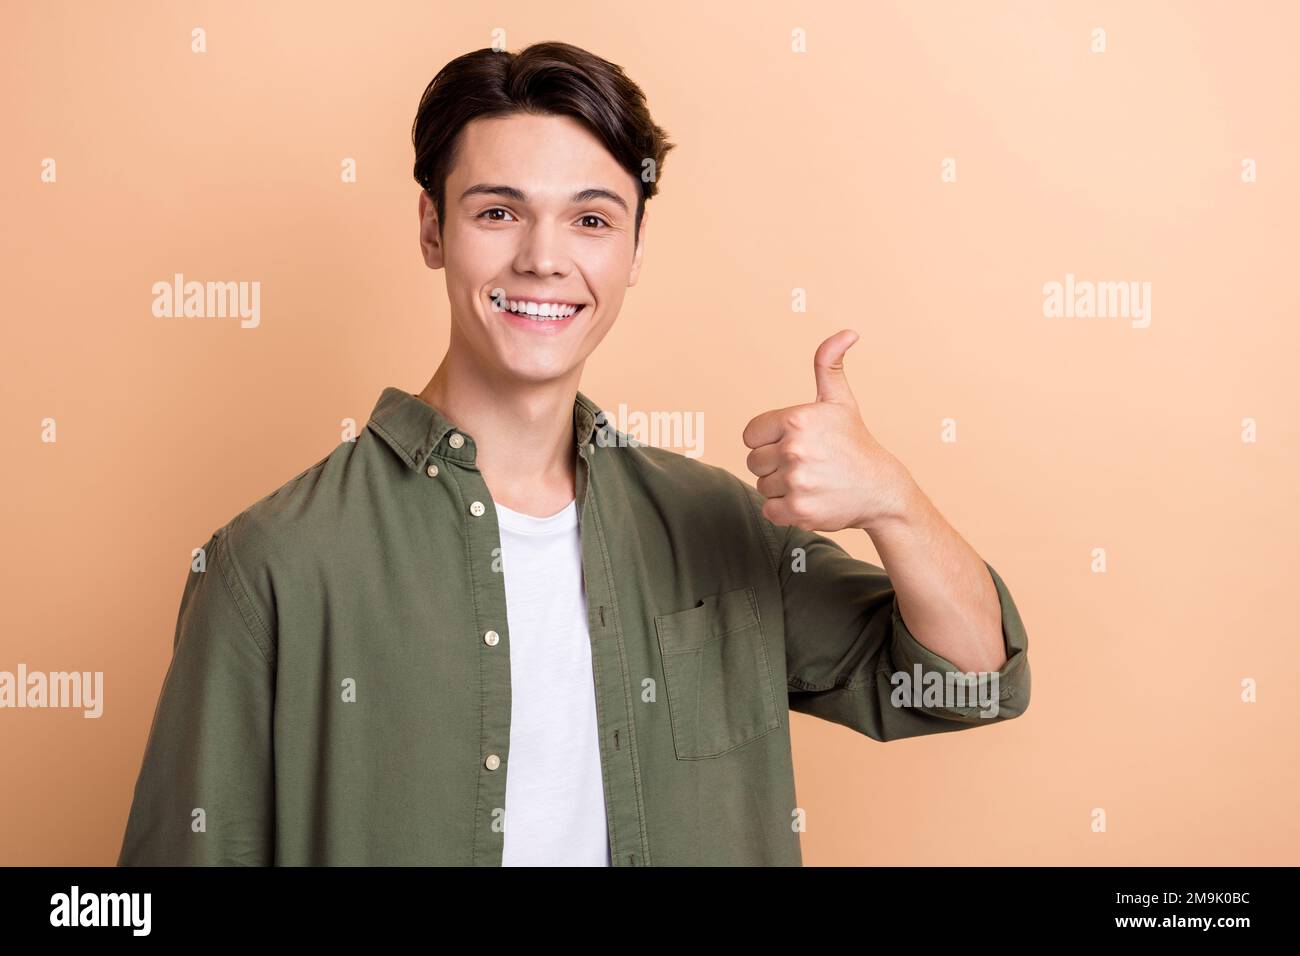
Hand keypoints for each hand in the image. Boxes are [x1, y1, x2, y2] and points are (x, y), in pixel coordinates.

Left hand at [742, 330, 916, 532]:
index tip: (792, 443)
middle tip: (805, 464)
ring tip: (810, 480)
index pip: (750, 435)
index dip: (768, 440)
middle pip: (754, 461)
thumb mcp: (840, 401)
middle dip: (774, 465)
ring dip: (781, 487)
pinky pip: (769, 509)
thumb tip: (847, 332)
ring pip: (762, 486)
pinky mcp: (798, 510)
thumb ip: (829, 365)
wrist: (882, 490)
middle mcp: (794, 449)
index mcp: (797, 419)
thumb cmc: (855, 444)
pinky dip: (785, 509)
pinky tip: (809, 498)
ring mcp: (796, 481)